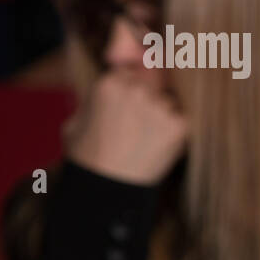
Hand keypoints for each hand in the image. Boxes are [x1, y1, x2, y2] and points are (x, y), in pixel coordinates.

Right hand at [63, 72, 187, 185]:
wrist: (108, 188)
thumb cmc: (89, 157)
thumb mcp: (77, 120)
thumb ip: (95, 97)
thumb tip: (108, 81)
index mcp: (108, 84)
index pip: (133, 71)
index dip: (136, 87)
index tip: (135, 103)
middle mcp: (135, 90)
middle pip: (156, 83)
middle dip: (152, 99)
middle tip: (141, 125)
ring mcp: (159, 107)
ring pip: (170, 102)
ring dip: (165, 116)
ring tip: (146, 140)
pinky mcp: (179, 125)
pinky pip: (183, 120)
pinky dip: (176, 133)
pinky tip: (158, 147)